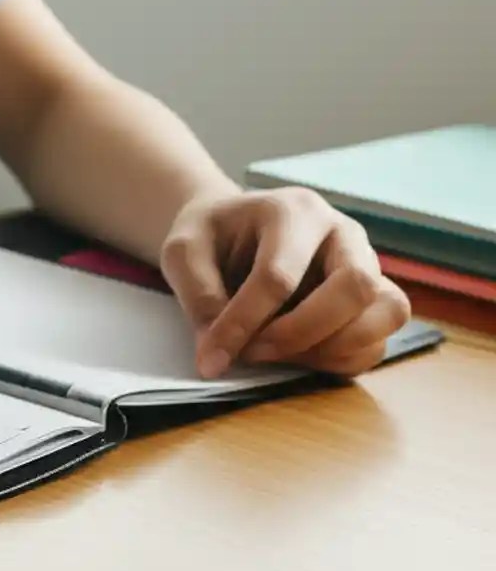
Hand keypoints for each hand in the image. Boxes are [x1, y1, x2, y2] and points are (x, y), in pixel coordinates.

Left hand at [160, 187, 410, 378]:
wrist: (231, 228)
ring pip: (387, 312)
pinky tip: (300, 357)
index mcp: (292, 211)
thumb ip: (198, 298)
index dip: (243, 323)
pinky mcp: (372, 298)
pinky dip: (344, 359)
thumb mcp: (183, 254)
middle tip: (254, 352)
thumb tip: (216, 355)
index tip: (211, 356)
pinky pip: (380, 339)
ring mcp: (366, 264)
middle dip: (301, 333)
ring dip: (333, 347)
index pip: (278, 276)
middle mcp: (342, 232)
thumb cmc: (210, 237)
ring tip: (281, 354)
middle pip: (356, 286)